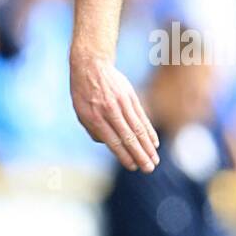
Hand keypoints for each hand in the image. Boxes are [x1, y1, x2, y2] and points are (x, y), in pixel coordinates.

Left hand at [70, 53, 159, 171]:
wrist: (92, 66)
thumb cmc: (83, 94)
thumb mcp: (81, 113)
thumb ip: (94, 130)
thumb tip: (110, 145)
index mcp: (95, 118)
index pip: (113, 141)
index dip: (124, 155)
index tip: (133, 166)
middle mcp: (110, 112)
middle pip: (129, 137)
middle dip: (140, 155)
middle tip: (149, 169)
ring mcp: (122, 104)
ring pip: (138, 128)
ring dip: (148, 147)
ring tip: (154, 160)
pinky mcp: (131, 98)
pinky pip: (142, 117)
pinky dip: (149, 132)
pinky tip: (154, 143)